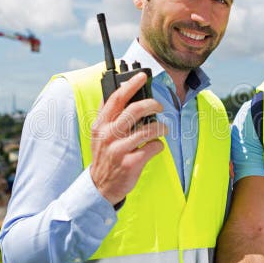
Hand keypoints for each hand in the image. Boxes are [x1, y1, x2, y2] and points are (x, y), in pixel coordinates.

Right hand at [90, 72, 166, 204]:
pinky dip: (158, 145)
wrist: (101, 186)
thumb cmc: (106, 156)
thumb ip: (110, 116)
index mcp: (100, 124)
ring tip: (163, 128)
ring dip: (160, 126)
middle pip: (134, 110)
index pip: (115, 99)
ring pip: (148, 129)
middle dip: (152, 104)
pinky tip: (155, 146)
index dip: (130, 85)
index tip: (142, 77)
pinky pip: (153, 147)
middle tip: (158, 105)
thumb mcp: (100, 134)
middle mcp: (108, 135)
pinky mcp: (130, 163)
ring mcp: (119, 150)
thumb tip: (126, 93)